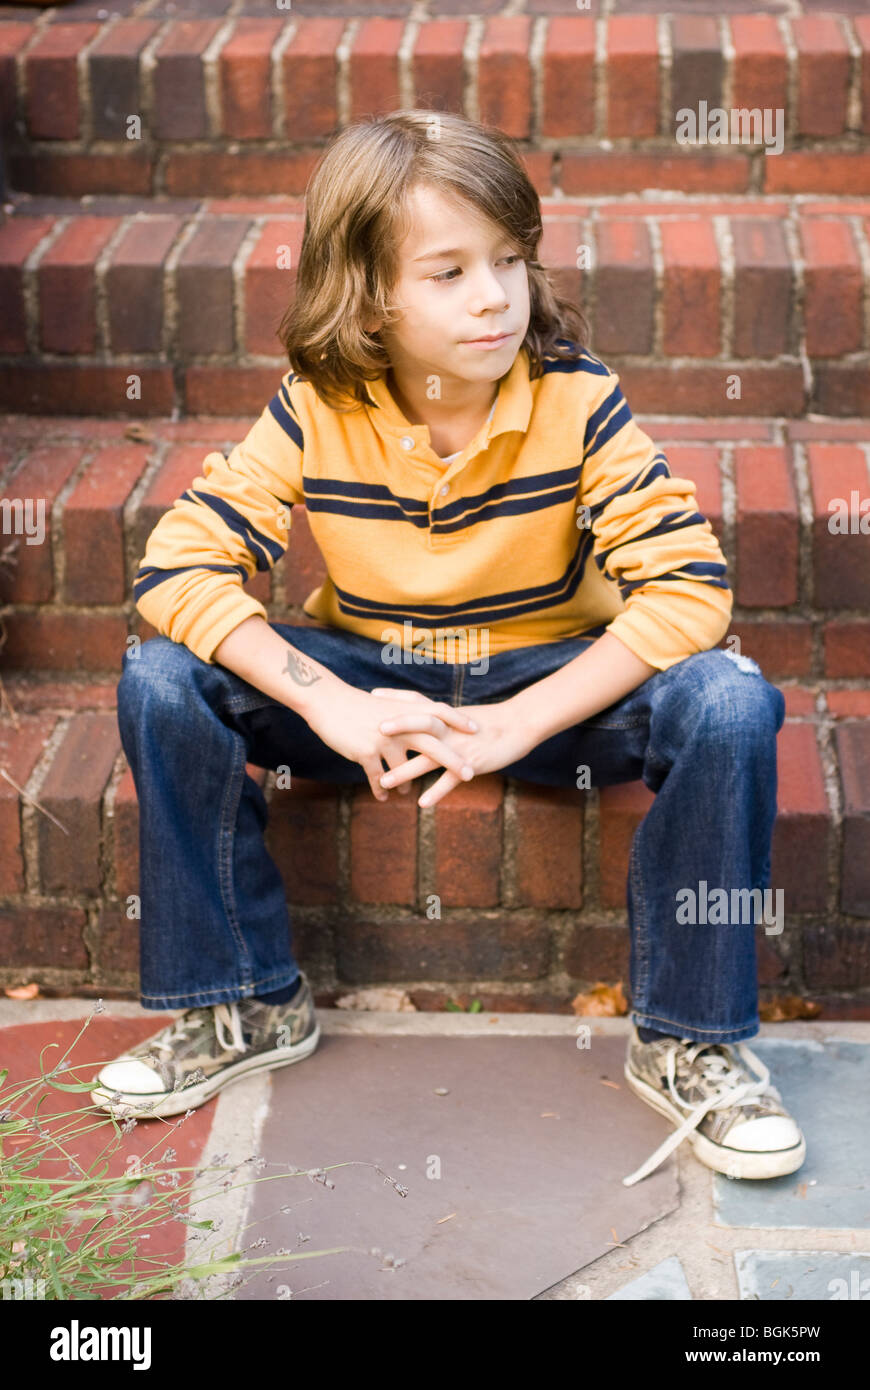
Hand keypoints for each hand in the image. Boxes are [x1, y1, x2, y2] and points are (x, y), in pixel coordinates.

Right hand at [299, 680, 480, 803]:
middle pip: (433, 745)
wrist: (327, 701)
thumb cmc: (356, 704)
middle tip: (470, 775)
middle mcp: (400, 724)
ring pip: (404, 769)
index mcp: (405, 709)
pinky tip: (382, 797)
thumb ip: (404, 715)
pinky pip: (378, 778)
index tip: (476, 730)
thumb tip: (420, 726)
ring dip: (406, 783)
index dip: (458, 720)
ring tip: (406, 793)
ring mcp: (384, 740)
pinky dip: (381, 789)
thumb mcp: (384, 704)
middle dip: (453, 761)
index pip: (439, 712)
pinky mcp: (366, 753)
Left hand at [372, 688, 541, 807]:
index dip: (396, 697)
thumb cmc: (492, 721)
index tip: (373, 693)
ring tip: (384, 782)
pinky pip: (451, 780)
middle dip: (397, 728)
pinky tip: (422, 803)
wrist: (520, 725)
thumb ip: (442, 719)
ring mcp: (459, 747)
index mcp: (446, 716)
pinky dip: (437, 792)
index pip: (417, 701)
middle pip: (420, 724)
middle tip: (373, 732)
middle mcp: (449, 729)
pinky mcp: (471, 764)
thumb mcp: (463, 717)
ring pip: (428, 758)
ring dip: (405, 771)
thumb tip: (425, 720)